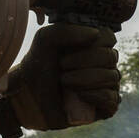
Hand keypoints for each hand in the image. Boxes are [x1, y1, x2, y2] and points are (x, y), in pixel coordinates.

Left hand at [5, 24, 120, 129]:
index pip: (109, 37)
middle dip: (84, 61)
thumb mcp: (45, 39)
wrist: (25, 95)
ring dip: (86, 78)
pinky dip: (96, 95)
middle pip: (110, 57)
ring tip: (64, 81)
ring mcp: (105, 86)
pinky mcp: (103, 107)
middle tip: (61, 66)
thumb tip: (96, 35)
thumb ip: (67, 30)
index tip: (67, 50)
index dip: (92, 42)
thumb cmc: (36, 65)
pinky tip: (78, 95)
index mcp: (93, 45)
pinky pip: (112, 99)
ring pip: (112, 77)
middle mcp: (102, 64)